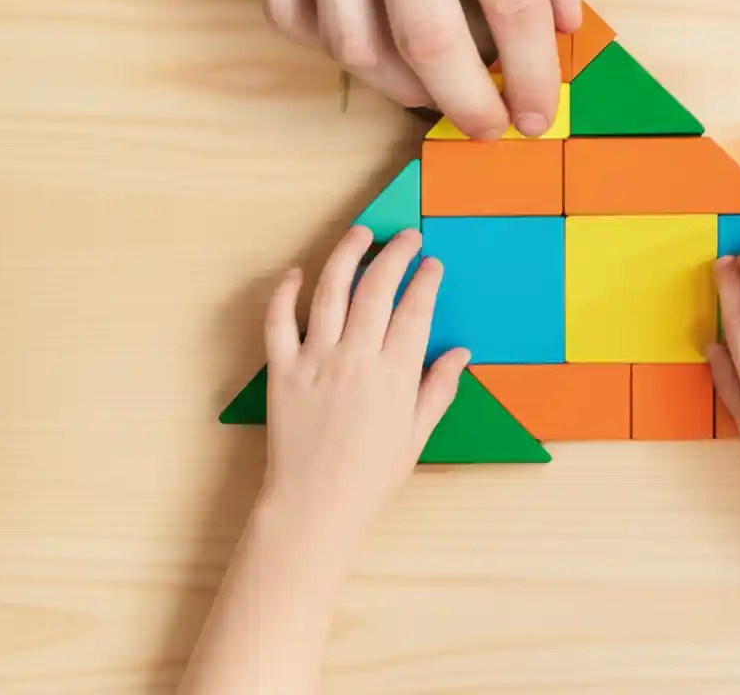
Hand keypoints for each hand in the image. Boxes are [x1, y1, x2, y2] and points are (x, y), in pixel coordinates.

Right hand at [261, 0, 580, 137]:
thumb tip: (562, 23)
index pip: (512, 6)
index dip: (533, 71)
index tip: (539, 113)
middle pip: (427, 41)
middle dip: (467, 101)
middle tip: (491, 127)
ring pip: (354, 46)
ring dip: (403, 87)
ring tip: (439, 92)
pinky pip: (295, 22)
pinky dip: (337, 51)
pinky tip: (377, 53)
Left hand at [261, 226, 469, 527]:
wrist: (315, 505)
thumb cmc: (371, 477)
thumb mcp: (417, 435)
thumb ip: (438, 389)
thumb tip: (461, 354)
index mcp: (395, 375)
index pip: (415, 311)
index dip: (425, 281)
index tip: (432, 264)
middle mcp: (356, 358)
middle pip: (377, 289)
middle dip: (395, 255)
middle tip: (406, 237)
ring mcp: (315, 360)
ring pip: (330, 292)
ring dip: (346, 255)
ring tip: (360, 234)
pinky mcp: (282, 370)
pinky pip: (278, 321)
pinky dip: (285, 292)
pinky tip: (297, 272)